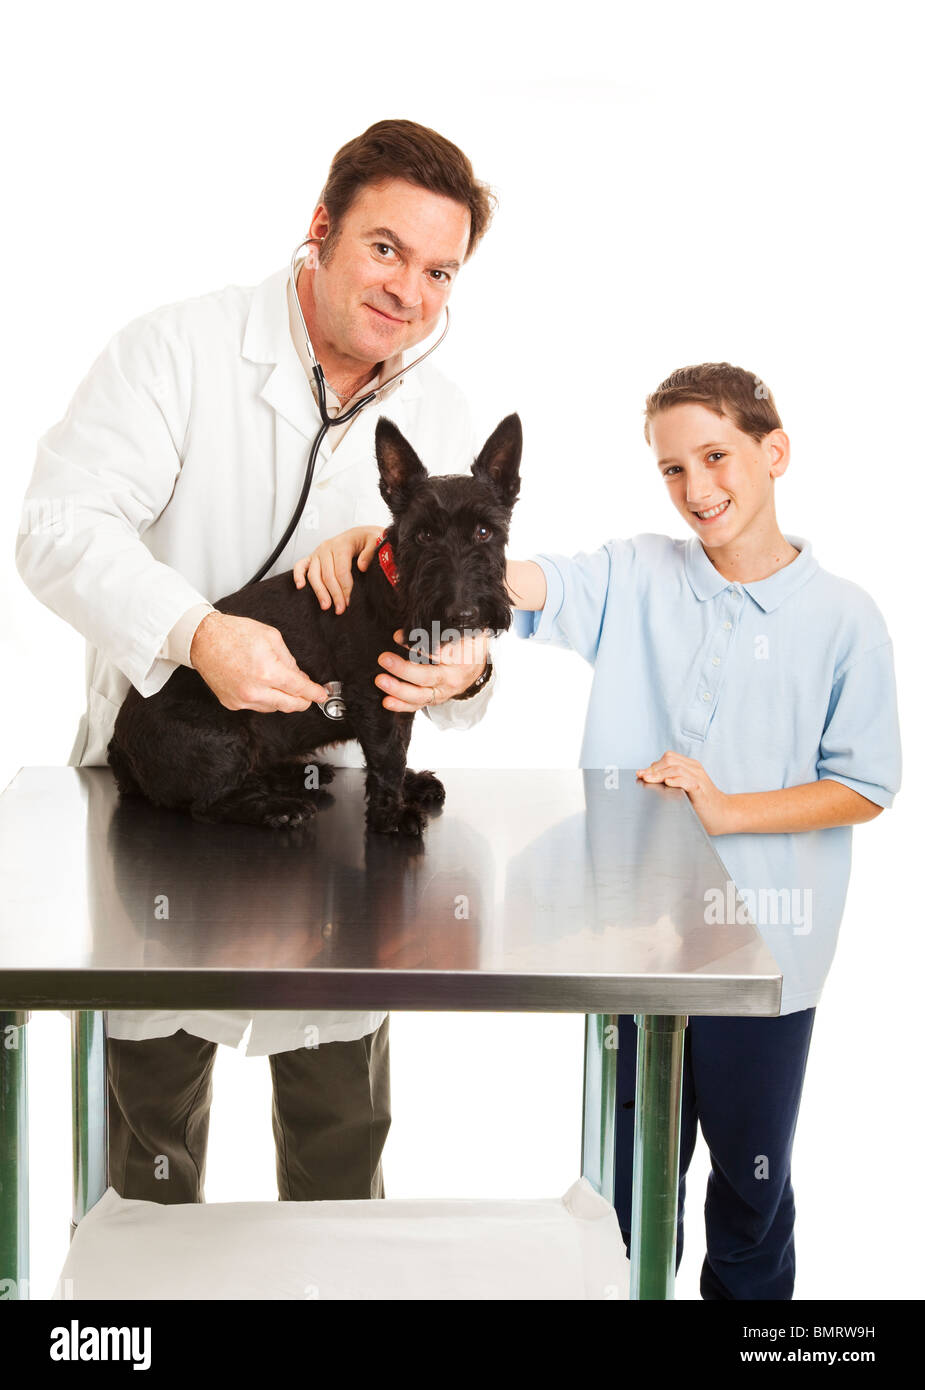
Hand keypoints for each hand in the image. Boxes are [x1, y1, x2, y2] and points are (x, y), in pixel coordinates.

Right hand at [190, 611, 328, 712]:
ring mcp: (242, 700)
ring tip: (283, 684)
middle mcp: (254, 691)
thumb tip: (299, 676)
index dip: (314, 693)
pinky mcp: (232, 703)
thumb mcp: (271, 637)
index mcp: (267, 672)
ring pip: (274, 708)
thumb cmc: (234, 634)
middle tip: (310, 695)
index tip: (322, 695)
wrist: (203, 640)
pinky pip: (257, 707)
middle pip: (290, 705)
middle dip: (304, 701)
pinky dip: (266, 699)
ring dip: (284, 699)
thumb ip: (289, 659)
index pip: (299, 689)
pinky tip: (264, 686)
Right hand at [293, 525, 381, 613]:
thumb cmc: (367, 539)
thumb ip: (370, 551)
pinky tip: (300, 586)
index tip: (348, 601)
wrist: (361, 534)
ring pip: (314, 574)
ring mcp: (318, 553)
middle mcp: (327, 548)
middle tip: (340, 609)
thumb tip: (361, 566)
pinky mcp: (312, 557)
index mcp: (342, 544)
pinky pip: (300, 565)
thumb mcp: (376, 540)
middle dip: (334, 594)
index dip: (345, 587)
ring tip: (325, 605)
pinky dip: (297, 575)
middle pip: (327, 575)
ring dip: (319, 591)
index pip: (341, 569)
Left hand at [375, 629, 491, 712]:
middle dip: (403, 669)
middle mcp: (451, 678)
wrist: (475, 669)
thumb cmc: (467, 645)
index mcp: (461, 659)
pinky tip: (387, 701)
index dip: (418, 645)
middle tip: (384, 659)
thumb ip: (448, 625)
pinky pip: (417, 706)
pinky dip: (401, 705)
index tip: (399, 636)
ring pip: (420, 695)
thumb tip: (422, 614)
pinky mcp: (433, 699)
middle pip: (427, 677)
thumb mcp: (466, 631)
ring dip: (398, 689)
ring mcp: (442, 692)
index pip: (438, 653)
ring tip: (380, 680)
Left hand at [636, 751, 733, 834]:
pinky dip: (676, 780)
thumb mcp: (685, 788)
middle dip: (652, 768)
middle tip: (641, 777)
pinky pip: (688, 781)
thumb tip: (651, 779)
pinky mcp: (701, 790)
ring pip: (676, 768)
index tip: (640, 774)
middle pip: (669, 759)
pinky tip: (667, 783)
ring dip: (659, 774)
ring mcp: (699, 778)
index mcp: (690, 767)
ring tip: (648, 780)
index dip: (652, 765)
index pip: (668, 758)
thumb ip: (672, 781)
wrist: (724, 814)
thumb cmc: (703, 803)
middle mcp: (694, 769)